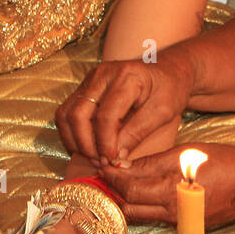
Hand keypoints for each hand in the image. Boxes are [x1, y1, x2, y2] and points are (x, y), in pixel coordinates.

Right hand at [56, 54, 194, 167]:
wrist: (166, 71)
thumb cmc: (168, 89)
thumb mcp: (163, 112)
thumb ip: (138, 133)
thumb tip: (115, 158)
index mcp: (126, 77)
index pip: (105, 116)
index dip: (105, 143)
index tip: (112, 161)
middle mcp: (101, 74)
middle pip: (78, 114)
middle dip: (85, 144)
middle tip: (99, 162)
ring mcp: (89, 80)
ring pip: (66, 114)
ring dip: (74, 140)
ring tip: (92, 157)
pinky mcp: (83, 88)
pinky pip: (66, 113)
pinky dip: (71, 133)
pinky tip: (86, 147)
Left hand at [101, 143, 234, 226]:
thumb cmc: (226, 163)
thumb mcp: (185, 154)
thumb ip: (151, 163)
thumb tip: (121, 166)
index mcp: (170, 192)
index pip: (127, 190)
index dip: (111, 177)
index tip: (103, 164)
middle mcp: (172, 213)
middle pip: (128, 208)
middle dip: (113, 191)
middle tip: (106, 173)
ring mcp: (179, 222)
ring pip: (140, 215)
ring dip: (126, 199)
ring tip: (121, 179)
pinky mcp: (185, 224)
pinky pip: (155, 216)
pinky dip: (142, 204)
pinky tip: (141, 188)